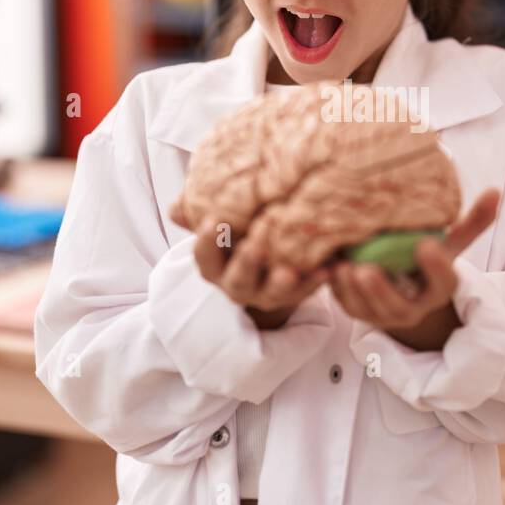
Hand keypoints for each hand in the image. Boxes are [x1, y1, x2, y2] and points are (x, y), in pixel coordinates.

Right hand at [171, 201, 329, 326]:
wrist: (269, 264)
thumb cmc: (239, 232)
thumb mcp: (222, 222)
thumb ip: (201, 211)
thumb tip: (176, 208)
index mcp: (216, 266)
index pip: (204, 258)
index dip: (207, 242)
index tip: (214, 220)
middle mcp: (237, 284)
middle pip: (237, 280)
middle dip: (246, 263)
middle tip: (255, 244)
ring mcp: (266, 295)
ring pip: (271, 295)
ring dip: (280, 283)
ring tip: (290, 270)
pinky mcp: (295, 297)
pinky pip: (306, 293)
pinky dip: (315, 281)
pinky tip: (328, 267)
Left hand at [330, 189, 499, 350]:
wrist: (405, 287)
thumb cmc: (425, 258)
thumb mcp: (449, 242)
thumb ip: (471, 222)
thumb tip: (495, 191)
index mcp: (439, 289)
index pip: (443, 282)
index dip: (435, 267)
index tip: (426, 246)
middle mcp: (413, 308)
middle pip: (398, 307)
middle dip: (380, 291)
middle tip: (366, 269)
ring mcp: (383, 315)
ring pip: (366, 309)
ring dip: (350, 290)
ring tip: (341, 266)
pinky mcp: (358, 312)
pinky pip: (343, 304)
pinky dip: (332, 288)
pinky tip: (324, 266)